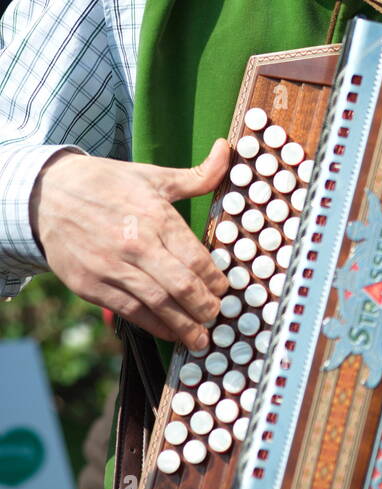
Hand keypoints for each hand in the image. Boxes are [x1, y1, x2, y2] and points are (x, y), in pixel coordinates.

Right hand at [32, 141, 231, 351]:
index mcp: (155, 217)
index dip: (216, 280)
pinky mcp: (92, 286)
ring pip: (157, 305)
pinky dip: (154, 326)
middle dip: (205, 307)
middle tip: (216, 316)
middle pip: (181, 286)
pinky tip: (170, 332)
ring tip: (200, 338)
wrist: (49, 196)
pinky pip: (129, 313)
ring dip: (183, 326)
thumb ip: (196, 175)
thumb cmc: (107, 184)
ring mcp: (112, 268)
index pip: (196, 258)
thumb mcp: (153, 176)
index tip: (224, 289)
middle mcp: (136, 245)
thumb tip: (226, 150)